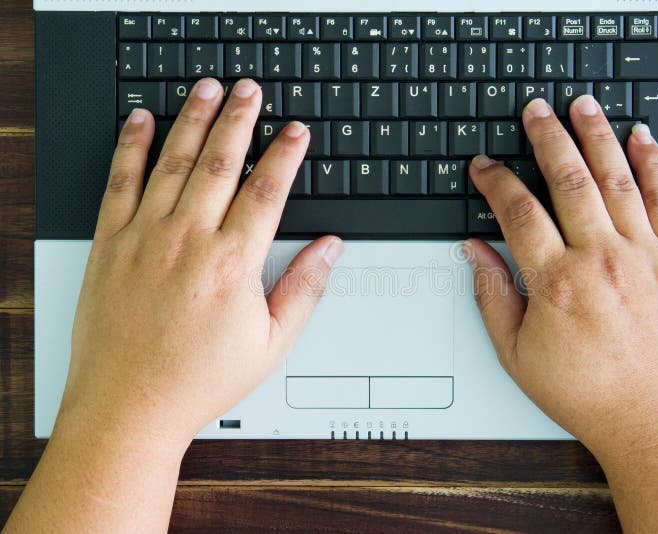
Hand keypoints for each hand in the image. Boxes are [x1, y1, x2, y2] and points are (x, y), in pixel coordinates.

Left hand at [60, 78, 342, 445]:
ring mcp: (144, 238)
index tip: (294, 131)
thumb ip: (304, 289)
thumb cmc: (197, 380)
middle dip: (239, 118)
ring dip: (192, 120)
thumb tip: (329, 250)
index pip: (267, 190)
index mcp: (232, 263)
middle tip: (250, 90)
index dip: (285, 153)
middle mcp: (188, 241)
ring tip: (206, 90)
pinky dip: (131, 147)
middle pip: (220, 162)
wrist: (130, 406)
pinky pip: (119, 183)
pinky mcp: (109, 245)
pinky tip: (141, 122)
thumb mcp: (271, 344)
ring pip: (173, 162)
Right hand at [465, 95, 657, 462]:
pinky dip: (652, 164)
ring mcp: (644, 256)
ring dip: (596, 136)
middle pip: (568, 180)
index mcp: (557, 283)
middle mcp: (601, 260)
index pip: (518, 212)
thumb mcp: (518, 355)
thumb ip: (492, 296)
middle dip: (546, 137)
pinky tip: (641, 138)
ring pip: (616, 178)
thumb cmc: (590, 395)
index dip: (496, 180)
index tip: (485, 166)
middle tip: (534, 111)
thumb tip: (474, 253)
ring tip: (581, 106)